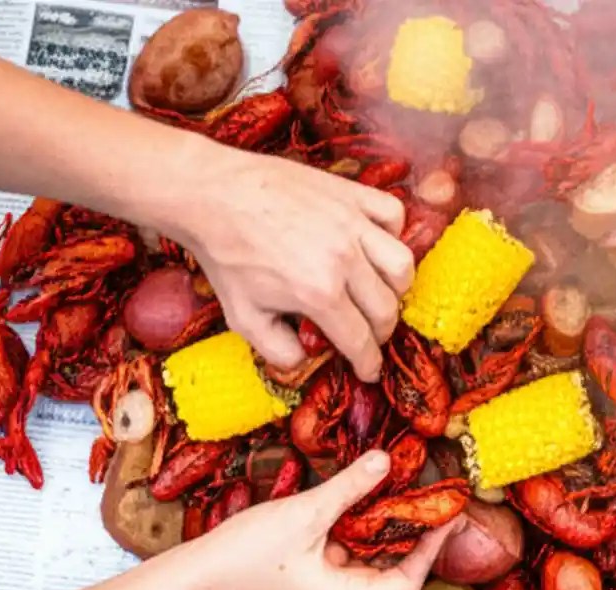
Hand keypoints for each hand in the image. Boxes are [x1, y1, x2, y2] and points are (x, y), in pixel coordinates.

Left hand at [162, 143, 413, 382]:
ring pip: (402, 265)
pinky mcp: (351, 194)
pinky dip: (392, 232)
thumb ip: (277, 350)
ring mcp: (352, 223)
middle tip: (369, 334)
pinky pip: (393, 215)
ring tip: (380, 291)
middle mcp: (345, 259)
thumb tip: (306, 360)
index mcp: (319, 293)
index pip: (360, 340)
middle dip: (381, 331)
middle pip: (386, 308)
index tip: (369, 370)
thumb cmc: (226, 255)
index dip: (368, 362)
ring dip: (396, 287)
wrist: (213, 195)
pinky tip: (373, 244)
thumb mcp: (242, 316)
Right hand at [181, 450, 461, 589]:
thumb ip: (347, 489)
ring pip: (369, 554)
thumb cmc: (242, 560)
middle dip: (417, 533)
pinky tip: (364, 493)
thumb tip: (386, 460)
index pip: (409, 580)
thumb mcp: (303, 516)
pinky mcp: (310, 570)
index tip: (451, 514)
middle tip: (438, 497)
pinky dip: (358, 523)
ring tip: (408, 488)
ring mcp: (326, 585)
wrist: (191, 581)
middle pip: (395, 568)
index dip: (434, 548)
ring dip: (386, 524)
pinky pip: (345, 547)